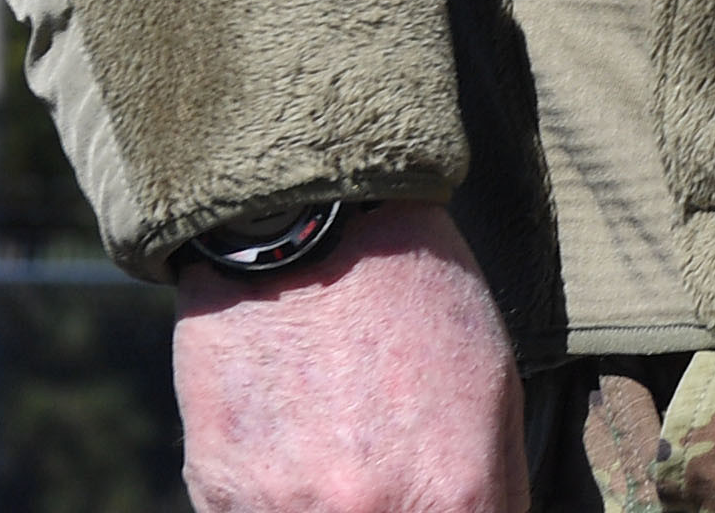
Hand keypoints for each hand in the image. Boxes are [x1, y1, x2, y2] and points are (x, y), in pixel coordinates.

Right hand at [173, 201, 523, 512]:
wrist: (304, 229)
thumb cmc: (413, 293)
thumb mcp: (494, 383)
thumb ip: (495, 484)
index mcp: (455, 495)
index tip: (448, 499)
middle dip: (394, 510)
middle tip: (383, 465)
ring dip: (328, 506)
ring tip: (337, 450)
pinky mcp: (219, 496)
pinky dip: (274, 501)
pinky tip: (290, 444)